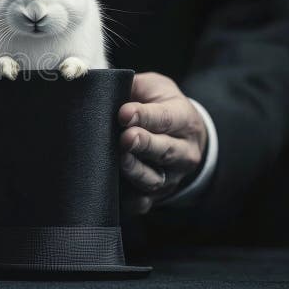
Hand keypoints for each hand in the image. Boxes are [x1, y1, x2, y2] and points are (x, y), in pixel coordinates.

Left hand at [118, 72, 207, 213]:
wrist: (182, 136)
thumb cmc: (159, 105)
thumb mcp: (154, 88)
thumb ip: (134, 86)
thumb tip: (104, 86)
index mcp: (183, 119)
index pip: (166, 118)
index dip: (145, 116)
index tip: (124, 113)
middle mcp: (183, 151)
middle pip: (164, 150)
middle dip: (144, 145)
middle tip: (125, 138)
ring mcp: (171, 176)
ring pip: (154, 178)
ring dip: (135, 171)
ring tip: (120, 160)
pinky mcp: (156, 194)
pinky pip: (144, 202)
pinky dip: (131, 200)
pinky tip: (118, 194)